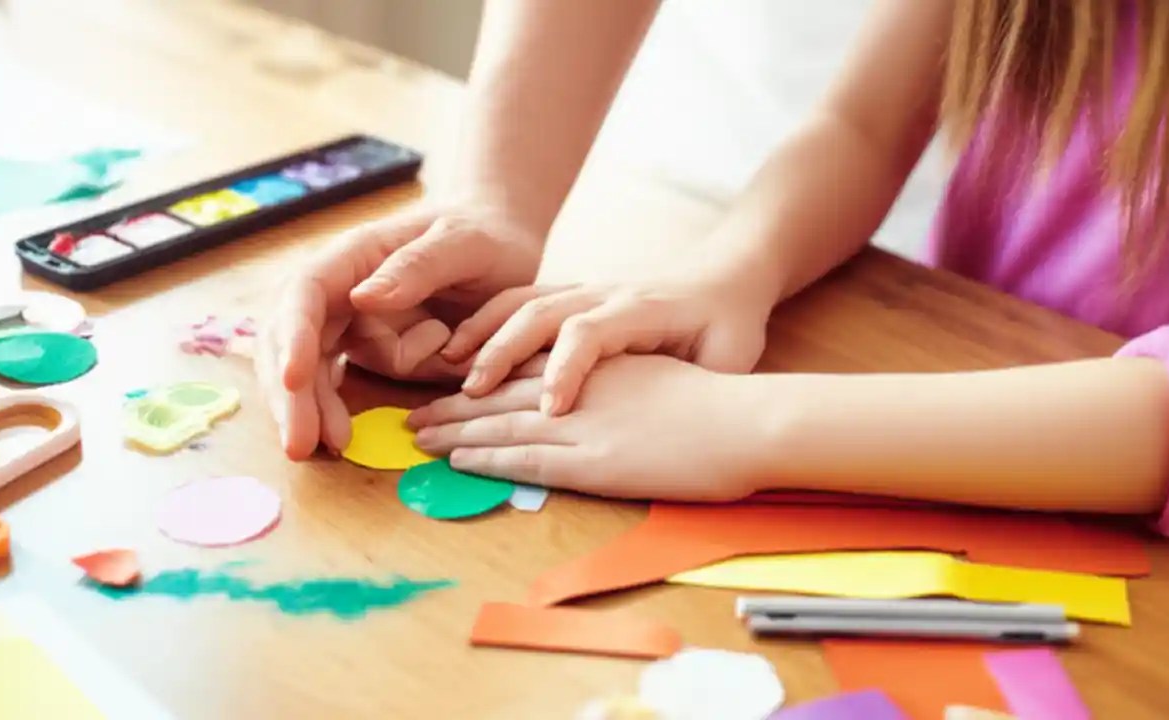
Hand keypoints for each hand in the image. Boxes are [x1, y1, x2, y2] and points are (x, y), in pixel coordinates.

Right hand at [257, 202, 542, 459]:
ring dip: (311, 409)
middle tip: (300, 443)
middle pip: (294, 340)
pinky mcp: (366, 350)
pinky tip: (337, 438)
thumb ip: (419, 267)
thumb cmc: (487, 236)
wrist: (505, 248)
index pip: (308, 292)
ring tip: (328, 446)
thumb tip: (363, 299)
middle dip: (292, 392)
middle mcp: (343, 290)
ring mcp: (351, 324)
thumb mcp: (465, 244)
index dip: (294, 335)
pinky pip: (336, 384)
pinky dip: (332, 410)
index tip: (294, 378)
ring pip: (309, 370)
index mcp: (357, 255)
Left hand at [407, 355, 764, 500]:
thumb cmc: (724, 401)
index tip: (458, 384)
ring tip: (421, 437)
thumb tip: (609, 399)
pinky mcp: (593, 459)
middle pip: (504, 391)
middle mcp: (584, 386)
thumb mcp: (666, 376)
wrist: (751, 420)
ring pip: (503, 422)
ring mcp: (585, 422)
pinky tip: (458, 459)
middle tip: (417, 414)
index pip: (530, 366)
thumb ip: (629, 384)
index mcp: (602, 362)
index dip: (489, 374)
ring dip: (457, 429)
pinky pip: (525, 455)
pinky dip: (486, 456)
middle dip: (457, 403)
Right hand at [440, 279, 771, 415]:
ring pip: (522, 304)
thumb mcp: (732, 354)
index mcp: (644, 309)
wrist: (727, 277)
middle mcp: (606, 295)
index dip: (567, 370)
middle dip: (502, 353)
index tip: (551, 411)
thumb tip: (682, 420)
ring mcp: (585, 292)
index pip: (592, 333)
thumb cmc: (730, 323)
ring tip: (446, 371)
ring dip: (483, 336)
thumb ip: (702, 381)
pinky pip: (522, 304)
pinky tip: (460, 352)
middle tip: (469, 396)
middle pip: (541, 313)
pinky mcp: (574, 298)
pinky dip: (487, 326)